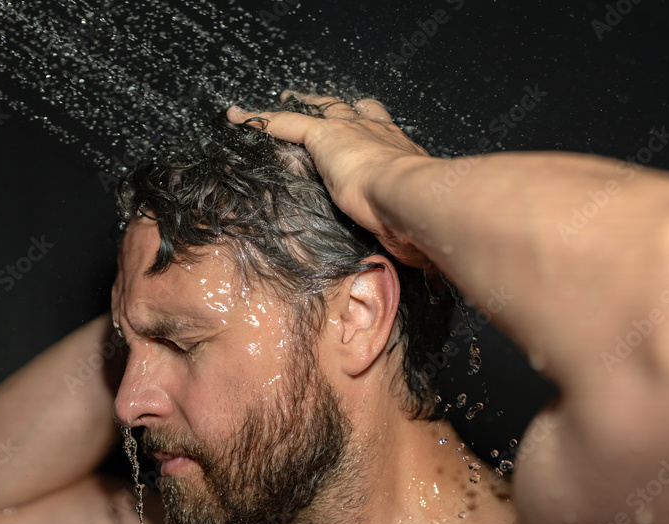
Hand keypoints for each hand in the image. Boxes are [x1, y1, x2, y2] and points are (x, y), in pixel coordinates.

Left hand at [227, 92, 432, 268]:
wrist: (411, 196)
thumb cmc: (419, 215)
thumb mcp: (415, 224)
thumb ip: (413, 239)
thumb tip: (431, 277)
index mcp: (401, 151)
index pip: (382, 131)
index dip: (369, 126)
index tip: (361, 125)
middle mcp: (379, 132)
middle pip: (352, 109)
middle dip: (335, 106)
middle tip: (317, 103)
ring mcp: (351, 130)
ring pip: (319, 109)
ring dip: (300, 105)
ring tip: (282, 102)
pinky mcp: (324, 135)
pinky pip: (284, 122)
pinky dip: (258, 119)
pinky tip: (237, 117)